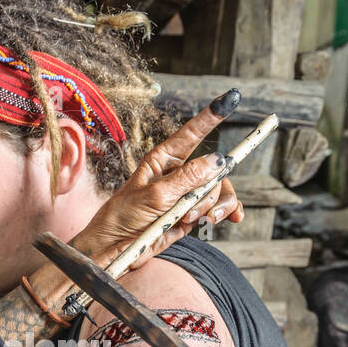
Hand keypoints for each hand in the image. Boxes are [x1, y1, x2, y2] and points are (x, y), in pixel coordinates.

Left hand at [73, 94, 245, 270]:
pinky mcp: (190, 216)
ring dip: (212, 207)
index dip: (212, 116)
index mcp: (164, 159)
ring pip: (218, 191)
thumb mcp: (154, 195)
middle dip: (210, 190)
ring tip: (191, 221)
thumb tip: (217, 161)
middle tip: (192, 210)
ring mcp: (186, 196)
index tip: (231, 97)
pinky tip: (233, 218)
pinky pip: (218, 209)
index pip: (192, 133)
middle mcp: (178, 174)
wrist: (114, 249)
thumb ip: (187, 179)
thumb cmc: (123, 217)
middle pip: (213, 171)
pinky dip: (226, 213)